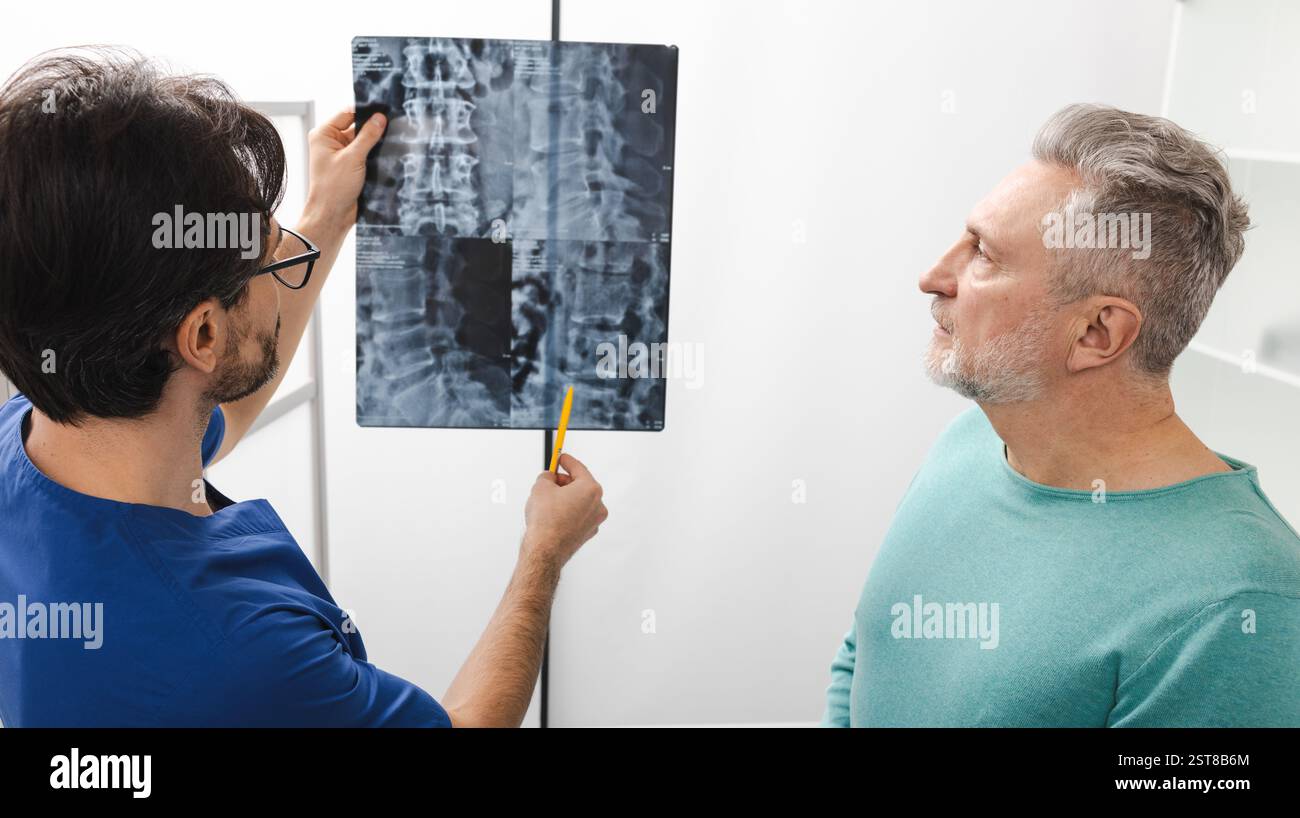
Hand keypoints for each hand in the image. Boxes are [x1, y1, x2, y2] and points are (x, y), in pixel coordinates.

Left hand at [302, 108, 386, 234]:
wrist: (332, 215)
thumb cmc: (333, 187)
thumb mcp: (353, 158)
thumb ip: (367, 136)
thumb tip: (380, 118)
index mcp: (324, 134)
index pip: (347, 114)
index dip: (365, 111)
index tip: (384, 111)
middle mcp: (331, 142)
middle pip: (356, 127)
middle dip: (373, 128)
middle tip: (393, 125)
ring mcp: (341, 154)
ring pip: (363, 141)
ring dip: (375, 143)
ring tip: (392, 140)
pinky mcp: (350, 166)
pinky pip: (365, 154)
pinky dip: (375, 154)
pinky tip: (388, 153)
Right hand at [522, 454, 607, 569]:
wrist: (545, 550)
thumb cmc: (545, 520)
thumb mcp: (540, 487)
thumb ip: (547, 476)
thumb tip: (549, 477)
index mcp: (591, 489)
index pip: (579, 468)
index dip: (567, 461)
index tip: (560, 457)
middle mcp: (597, 504)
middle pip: (581, 484)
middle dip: (564, 481)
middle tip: (550, 480)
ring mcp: (594, 520)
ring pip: (579, 501)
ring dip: (566, 497)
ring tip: (547, 500)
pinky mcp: (587, 533)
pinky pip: (578, 515)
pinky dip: (568, 512)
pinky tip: (553, 515)